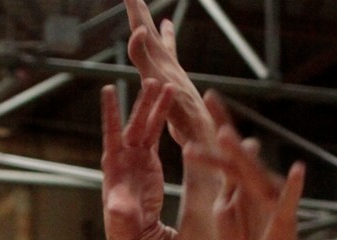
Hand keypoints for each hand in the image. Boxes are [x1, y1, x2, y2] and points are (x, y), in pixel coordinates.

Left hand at [101, 82, 176, 239]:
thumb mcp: (124, 232)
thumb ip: (121, 217)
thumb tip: (117, 205)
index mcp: (114, 177)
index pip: (111, 141)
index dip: (111, 117)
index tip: (109, 92)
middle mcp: (123, 165)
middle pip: (132, 129)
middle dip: (141, 105)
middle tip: (152, 80)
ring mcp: (136, 163)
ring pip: (145, 129)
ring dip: (154, 107)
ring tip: (165, 84)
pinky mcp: (149, 166)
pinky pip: (154, 137)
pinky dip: (161, 120)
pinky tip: (170, 103)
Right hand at [124, 0, 210, 144]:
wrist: (201, 131)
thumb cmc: (182, 112)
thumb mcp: (158, 81)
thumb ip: (145, 57)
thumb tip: (139, 30)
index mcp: (160, 59)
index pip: (142, 29)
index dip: (134, 9)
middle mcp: (166, 62)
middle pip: (150, 32)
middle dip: (139, 12)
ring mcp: (171, 73)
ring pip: (159, 45)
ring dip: (152, 30)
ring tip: (150, 16)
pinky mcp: (174, 87)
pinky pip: (168, 65)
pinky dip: (166, 53)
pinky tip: (165, 47)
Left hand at [186, 98, 305, 239]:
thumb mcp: (226, 221)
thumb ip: (224, 197)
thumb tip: (223, 177)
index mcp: (239, 187)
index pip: (223, 153)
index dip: (211, 129)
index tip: (200, 102)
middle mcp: (255, 187)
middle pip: (237, 153)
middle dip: (223, 127)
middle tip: (210, 98)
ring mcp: (271, 201)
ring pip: (254, 173)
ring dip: (242, 155)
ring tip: (228, 137)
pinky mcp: (284, 219)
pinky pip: (290, 200)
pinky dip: (295, 187)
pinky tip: (300, 169)